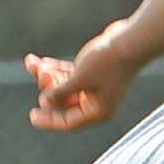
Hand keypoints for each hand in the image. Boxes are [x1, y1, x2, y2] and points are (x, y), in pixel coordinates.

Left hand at [26, 22, 141, 132]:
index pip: (68, 122)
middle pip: (63, 104)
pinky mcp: (92, 73)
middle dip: (48, 88)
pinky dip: (55, 69)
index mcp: (97, 111)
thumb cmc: (108, 61)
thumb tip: (45, 101)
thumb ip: (60, 92)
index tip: (32, 116)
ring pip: (63, 87)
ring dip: (48, 76)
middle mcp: (95, 102)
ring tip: (34, 62)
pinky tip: (40, 61)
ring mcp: (94, 87)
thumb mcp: (80, 79)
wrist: (130, 40)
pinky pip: (68, 75)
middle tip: (40, 71)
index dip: (49, 120)